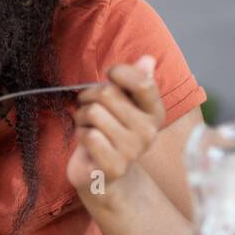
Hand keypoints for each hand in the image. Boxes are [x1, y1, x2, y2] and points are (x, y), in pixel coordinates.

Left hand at [67, 55, 163, 198]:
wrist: (102, 176)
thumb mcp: (122, 105)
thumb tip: (148, 59)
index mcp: (155, 113)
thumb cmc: (108, 133)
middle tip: (88, 110)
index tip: (109, 75)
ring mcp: (132, 151)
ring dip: (81, 117)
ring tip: (88, 127)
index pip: (143, 82)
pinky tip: (86, 143)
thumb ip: (135, 82)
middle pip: (107, 93)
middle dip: (88, 97)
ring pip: (93, 112)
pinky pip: (88, 135)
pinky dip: (80, 134)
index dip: (120, 72)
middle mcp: (149, 132)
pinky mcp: (114, 166)